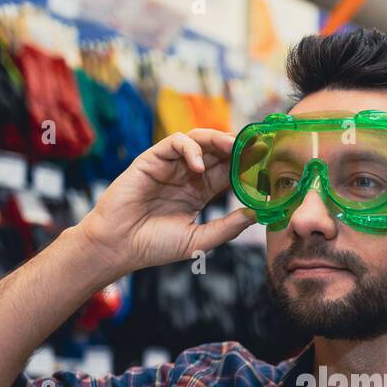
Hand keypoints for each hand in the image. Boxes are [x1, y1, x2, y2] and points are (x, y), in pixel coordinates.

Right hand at [79, 128, 254, 274]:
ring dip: (218, 140)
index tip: (267, 164)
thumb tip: (256, 214)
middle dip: (239, 147)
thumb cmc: (154, 246)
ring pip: (199, 140)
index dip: (247, 166)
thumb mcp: (199, 239)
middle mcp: (187, 175)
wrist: (119, 246)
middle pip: (218, 152)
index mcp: (200, 192)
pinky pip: (174, 143)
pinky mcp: (152, 159)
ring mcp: (170, 165)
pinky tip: (198, 166)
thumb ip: (227, 227)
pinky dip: (189, 148)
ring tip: (233, 147)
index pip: (229, 172)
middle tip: (259, 145)